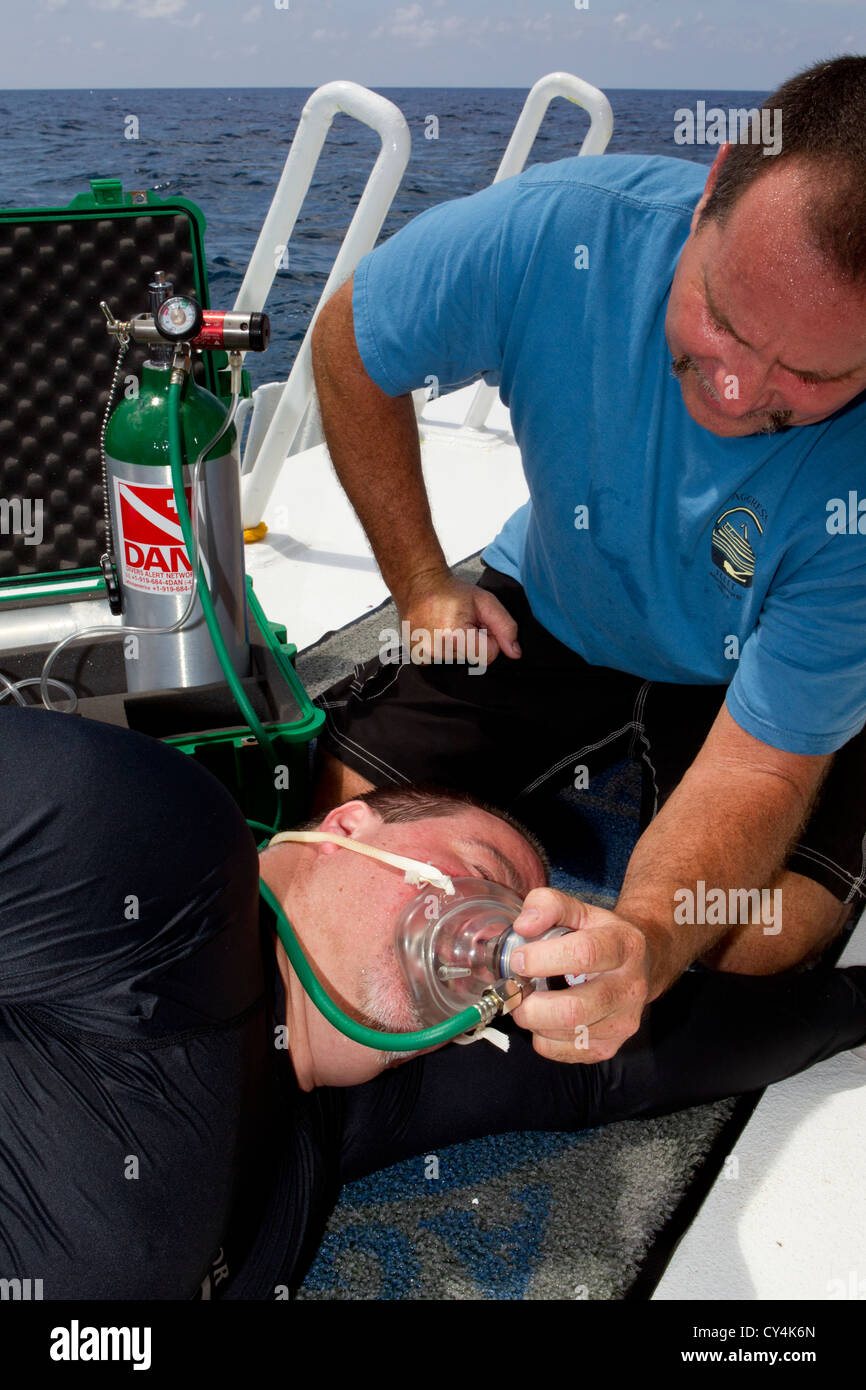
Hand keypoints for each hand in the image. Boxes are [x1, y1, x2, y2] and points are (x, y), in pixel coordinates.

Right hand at [397, 574, 520, 665]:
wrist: (419, 584)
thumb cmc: (452, 591)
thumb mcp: (485, 602)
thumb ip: (505, 627)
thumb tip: (515, 653)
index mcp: (454, 635)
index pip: (489, 655)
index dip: (489, 638)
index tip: (478, 623)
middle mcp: (436, 650)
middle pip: (473, 659)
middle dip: (473, 642)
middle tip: (461, 622)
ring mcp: (424, 656)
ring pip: (459, 661)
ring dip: (459, 646)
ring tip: (448, 625)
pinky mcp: (419, 659)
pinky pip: (444, 662)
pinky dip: (445, 650)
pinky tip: (438, 633)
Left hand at [508, 889, 653, 1063]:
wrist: (639, 964)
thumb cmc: (600, 935)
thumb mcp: (578, 909)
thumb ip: (547, 904)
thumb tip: (523, 926)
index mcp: (624, 946)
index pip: (584, 955)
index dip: (543, 959)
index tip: (518, 959)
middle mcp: (630, 987)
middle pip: (573, 1009)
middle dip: (530, 1004)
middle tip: (515, 990)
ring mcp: (624, 1022)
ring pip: (567, 1034)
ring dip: (533, 1021)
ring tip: (527, 1002)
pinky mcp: (611, 1046)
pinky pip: (564, 1052)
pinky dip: (543, 1039)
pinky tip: (545, 1018)